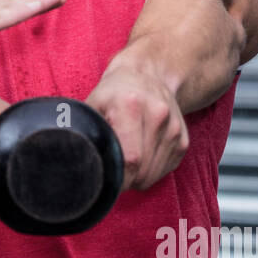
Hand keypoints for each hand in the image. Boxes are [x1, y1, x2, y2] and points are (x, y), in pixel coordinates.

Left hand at [85, 64, 188, 190]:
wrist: (147, 76)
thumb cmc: (112, 94)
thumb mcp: (92, 106)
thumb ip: (85, 133)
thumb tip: (74, 162)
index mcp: (131, 105)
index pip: (130, 158)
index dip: (115, 177)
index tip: (102, 180)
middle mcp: (158, 115)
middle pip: (141, 171)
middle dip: (123, 181)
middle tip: (108, 172)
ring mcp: (173, 128)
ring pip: (152, 175)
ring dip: (135, 179)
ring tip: (122, 161)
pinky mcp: (183, 140)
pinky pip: (163, 171)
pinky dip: (148, 173)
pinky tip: (139, 156)